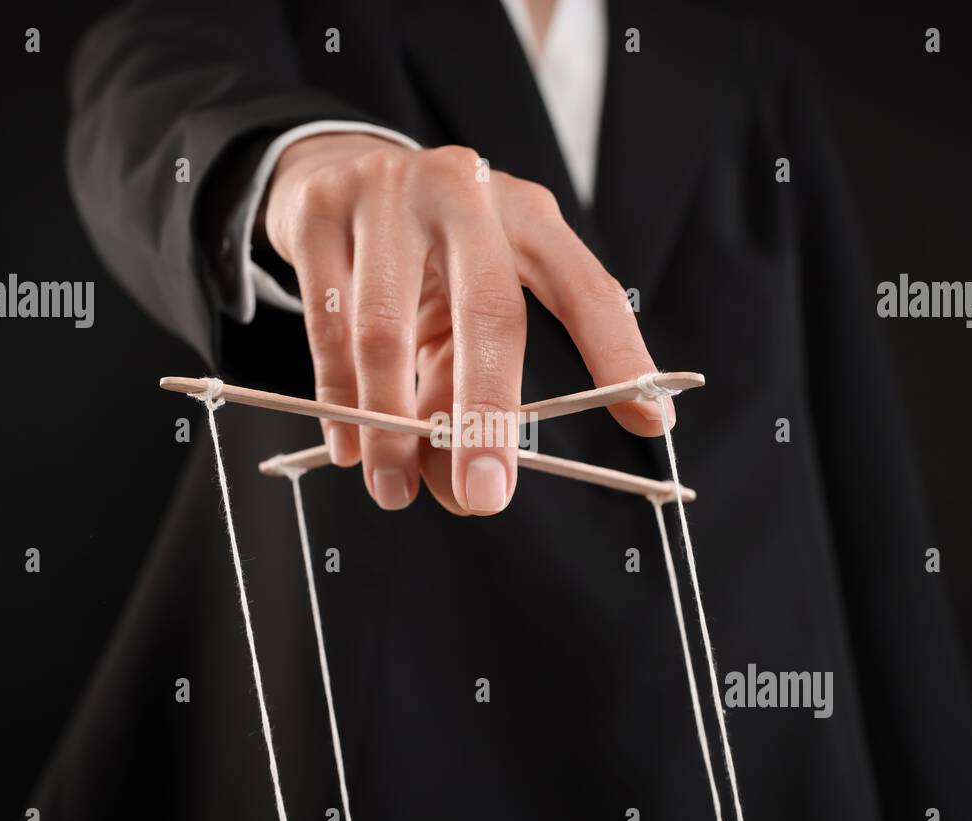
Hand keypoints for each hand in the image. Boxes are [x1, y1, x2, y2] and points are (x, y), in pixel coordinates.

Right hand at [259, 133, 673, 514]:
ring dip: (389, 425)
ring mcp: (388, 193)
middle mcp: (467, 193)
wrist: (331, 171)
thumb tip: (461, 493)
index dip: (619, 354)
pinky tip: (346, 448)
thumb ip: (468, 391)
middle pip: (490, 312)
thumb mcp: (461, 312)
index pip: (588, 288)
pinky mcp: (319, 210)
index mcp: (527, 217)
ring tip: (392, 490)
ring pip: (386, 327)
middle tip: (485, 499)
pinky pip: (326, 323)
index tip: (651, 424)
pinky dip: (337, 397)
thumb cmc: (422, 259)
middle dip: (489, 415)